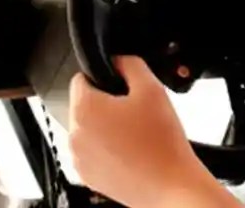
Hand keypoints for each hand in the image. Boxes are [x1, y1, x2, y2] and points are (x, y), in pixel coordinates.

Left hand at [68, 57, 238, 207]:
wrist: (170, 186)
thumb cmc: (161, 143)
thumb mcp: (151, 88)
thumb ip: (129, 63)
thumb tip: (116, 60)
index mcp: (84, 109)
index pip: (81, 78)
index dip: (104, 79)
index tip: (123, 90)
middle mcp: (74, 134)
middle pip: (84, 104)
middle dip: (106, 104)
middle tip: (135, 114)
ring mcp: (78, 158)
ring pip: (88, 128)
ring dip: (105, 127)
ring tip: (135, 136)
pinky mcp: (87, 175)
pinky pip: (92, 151)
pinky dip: (106, 149)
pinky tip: (130, 152)